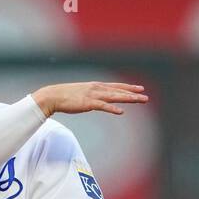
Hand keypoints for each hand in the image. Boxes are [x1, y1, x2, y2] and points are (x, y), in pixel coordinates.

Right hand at [32, 82, 147, 116]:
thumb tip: (95, 101)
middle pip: (118, 91)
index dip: (128, 87)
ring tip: (139, 101)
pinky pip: (103, 106)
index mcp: (96, 86)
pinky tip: (121, 112)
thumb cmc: (65, 96)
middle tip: (145, 97)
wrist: (53, 96)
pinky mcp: (88, 103)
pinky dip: (112, 109)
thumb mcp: (81, 94)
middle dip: (133, 94)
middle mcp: (97, 88)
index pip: (116, 86)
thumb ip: (90, 96)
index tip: (139, 89)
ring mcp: (93, 95)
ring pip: (114, 97)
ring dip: (128, 99)